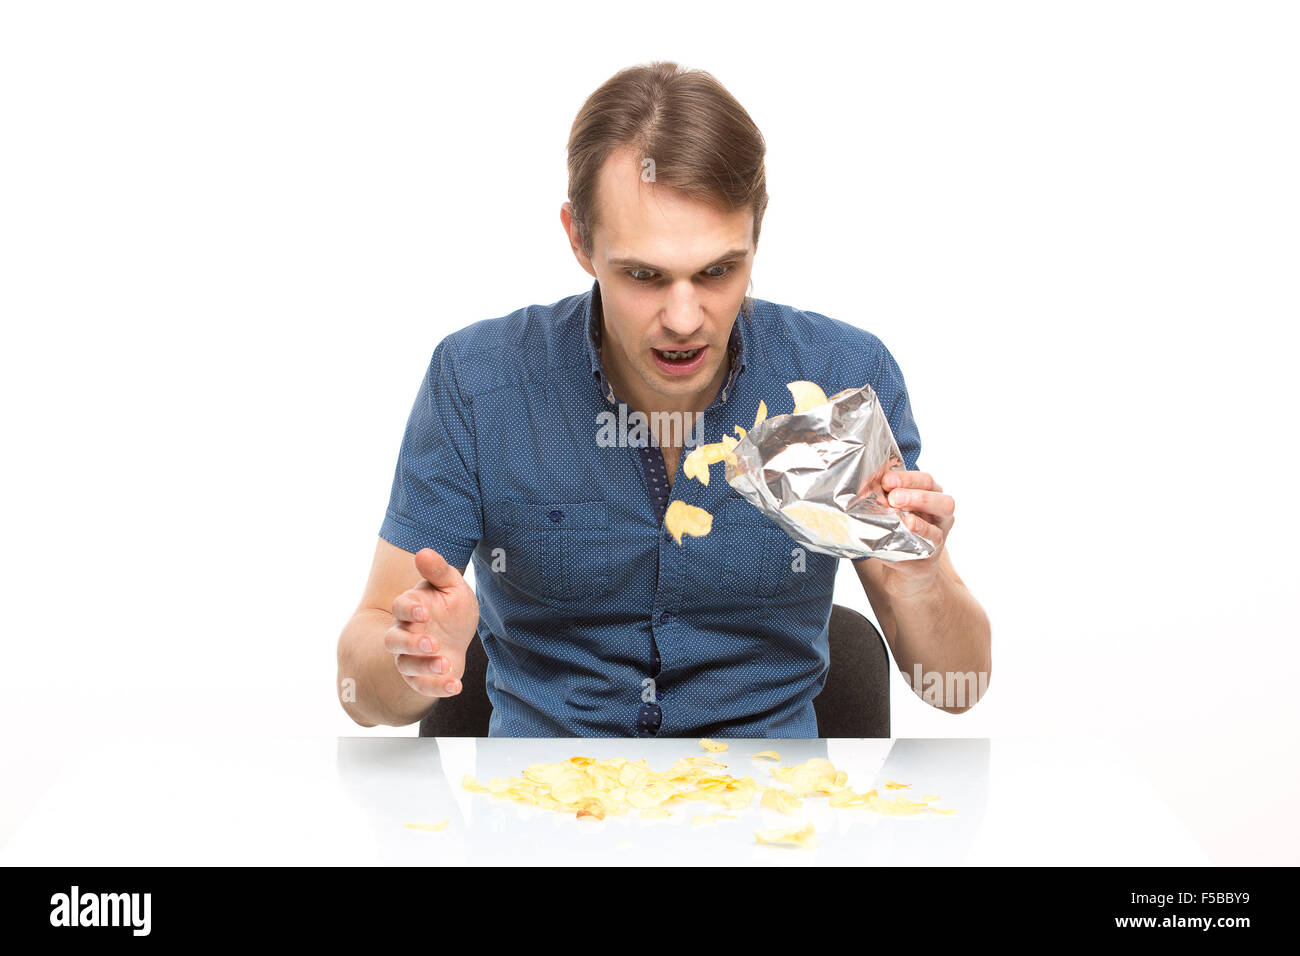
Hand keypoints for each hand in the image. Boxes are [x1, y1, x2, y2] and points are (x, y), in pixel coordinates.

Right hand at [384, 548, 478, 697]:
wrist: (458, 636)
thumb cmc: (451, 607)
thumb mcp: (452, 587)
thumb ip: (438, 571)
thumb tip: (423, 552)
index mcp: (410, 608)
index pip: (400, 607)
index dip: (409, 610)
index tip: (424, 612)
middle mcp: (404, 634)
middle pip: (394, 641)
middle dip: (411, 643)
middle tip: (432, 643)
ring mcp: (410, 657)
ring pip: (405, 665)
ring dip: (424, 667)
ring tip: (445, 664)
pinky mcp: (422, 678)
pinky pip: (423, 686)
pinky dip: (437, 688)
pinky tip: (455, 686)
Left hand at [875, 469, 955, 595]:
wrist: (905, 571)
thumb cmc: (897, 536)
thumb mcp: (888, 515)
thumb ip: (880, 500)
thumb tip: (862, 486)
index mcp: (927, 495)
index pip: (923, 479)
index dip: (906, 477)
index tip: (885, 480)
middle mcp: (939, 509)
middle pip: (934, 487)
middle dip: (912, 487)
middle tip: (892, 494)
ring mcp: (940, 527)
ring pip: (944, 508)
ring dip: (920, 501)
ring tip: (898, 504)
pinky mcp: (935, 548)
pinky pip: (934, 536)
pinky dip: (921, 529)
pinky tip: (909, 524)